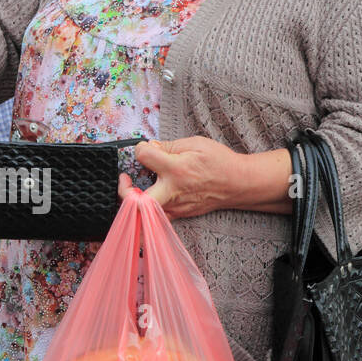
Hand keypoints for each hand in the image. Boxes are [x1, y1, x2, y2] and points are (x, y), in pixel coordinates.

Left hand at [118, 136, 243, 218]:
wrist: (238, 183)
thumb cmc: (219, 162)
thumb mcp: (195, 143)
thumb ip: (168, 145)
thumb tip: (149, 147)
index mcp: (176, 169)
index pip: (144, 156)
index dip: (140, 148)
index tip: (144, 148)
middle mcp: (173, 190)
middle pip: (136, 199)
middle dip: (124, 190)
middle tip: (125, 179)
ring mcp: (176, 206)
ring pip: (145, 211)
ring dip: (136, 198)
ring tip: (138, 186)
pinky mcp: (180, 214)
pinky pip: (157, 216)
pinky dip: (149, 208)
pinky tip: (150, 197)